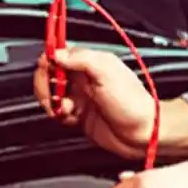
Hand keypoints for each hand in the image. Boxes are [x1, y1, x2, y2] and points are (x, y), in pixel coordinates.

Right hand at [33, 46, 156, 159]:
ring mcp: (81, 97)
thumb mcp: (107, 72)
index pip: (60, 53)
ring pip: (51, 94)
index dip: (49, 60)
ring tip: (66, 108)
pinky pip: (58, 112)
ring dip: (52, 102)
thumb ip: (81, 59)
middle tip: (55, 95)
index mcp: (91, 63)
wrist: (141, 133)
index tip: (47, 70)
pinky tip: (72, 118)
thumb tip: (57, 53)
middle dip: (46, 84)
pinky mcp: (79, 115)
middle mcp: (84, 78)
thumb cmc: (131, 102)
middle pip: (50, 74)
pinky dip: (60, 115)